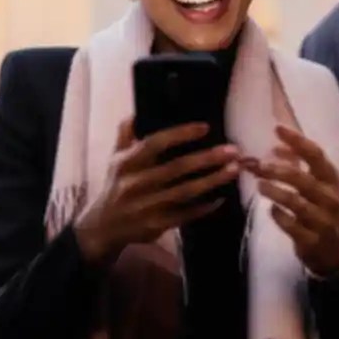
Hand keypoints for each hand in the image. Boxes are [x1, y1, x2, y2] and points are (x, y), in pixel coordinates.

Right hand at [74, 118, 240, 265]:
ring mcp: (147, 206)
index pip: (155, 143)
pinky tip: (221, 198)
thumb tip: (138, 111)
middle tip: (233, 150)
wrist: (104, 227)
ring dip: (212, 180)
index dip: (180, 134)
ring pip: (185, 191)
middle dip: (207, 159)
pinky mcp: (156, 224)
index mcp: (127, 163)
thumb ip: (126, 134)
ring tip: (234, 169)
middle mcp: (136, 183)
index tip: (205, 127)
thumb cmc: (115, 186)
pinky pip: (185, 215)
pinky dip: (204, 208)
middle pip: (177, 168)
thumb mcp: (115, 158)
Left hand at [247, 125, 338, 277]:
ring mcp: (322, 220)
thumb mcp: (316, 185)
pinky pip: (292, 226)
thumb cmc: (320, 210)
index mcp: (331, 179)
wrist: (333, 250)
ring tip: (260, 186)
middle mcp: (329, 197)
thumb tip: (276, 144)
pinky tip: (271, 210)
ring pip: (297, 202)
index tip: (277, 129)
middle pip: (304, 179)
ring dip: (276, 192)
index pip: (316, 155)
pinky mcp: (312, 240)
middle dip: (281, 171)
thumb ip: (298, 165)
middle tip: (260, 166)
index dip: (297, 141)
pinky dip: (280, 216)